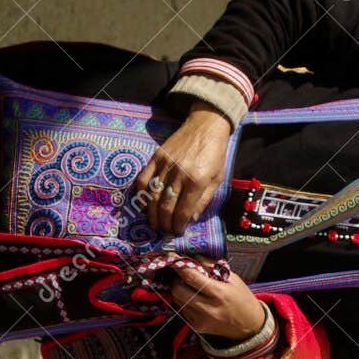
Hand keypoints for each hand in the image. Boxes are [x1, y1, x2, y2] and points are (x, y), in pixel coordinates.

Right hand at [133, 105, 230, 233]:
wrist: (206, 125)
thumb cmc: (215, 154)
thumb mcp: (217, 179)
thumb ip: (203, 200)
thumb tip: (190, 219)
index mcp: (197, 180)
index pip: (183, 210)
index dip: (178, 225)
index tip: (177, 232)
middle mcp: (179, 173)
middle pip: (165, 206)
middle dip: (164, 223)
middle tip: (164, 231)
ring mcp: (165, 165)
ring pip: (153, 196)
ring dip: (152, 213)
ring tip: (154, 223)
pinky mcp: (156, 157)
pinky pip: (144, 179)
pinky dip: (141, 194)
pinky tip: (144, 204)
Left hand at [166, 260, 265, 340]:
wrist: (249, 325)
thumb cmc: (242, 298)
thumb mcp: (232, 278)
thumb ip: (211, 266)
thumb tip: (191, 256)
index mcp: (218, 294)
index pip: (191, 277)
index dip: (179, 265)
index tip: (172, 256)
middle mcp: (207, 309)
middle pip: (177, 290)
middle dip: (177, 279)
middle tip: (185, 274)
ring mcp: (200, 320)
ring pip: (177, 299)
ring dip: (180, 289)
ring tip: (192, 286)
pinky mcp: (196, 327)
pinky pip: (181, 309)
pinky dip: (184, 300)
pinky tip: (196, 298)